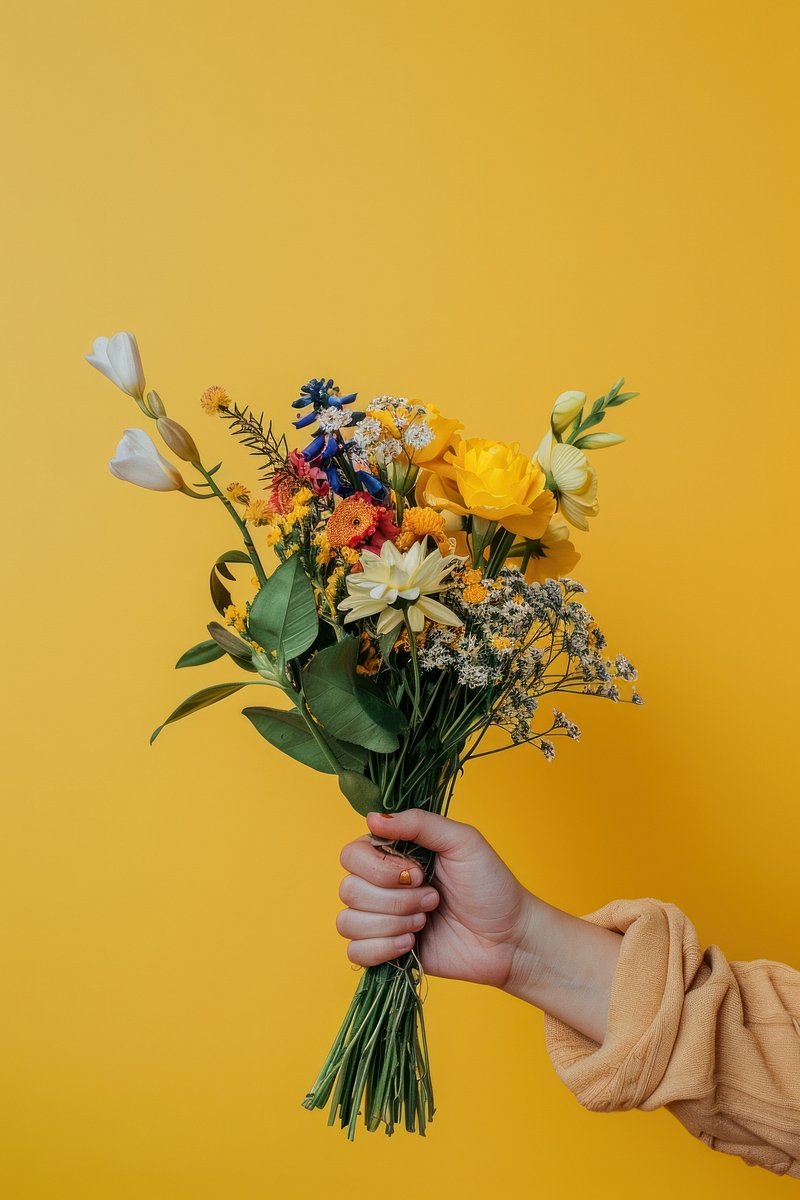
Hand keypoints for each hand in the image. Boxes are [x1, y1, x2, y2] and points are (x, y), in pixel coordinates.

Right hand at [337, 808, 532, 988]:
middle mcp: (381, 885)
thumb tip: (373, 818)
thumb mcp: (462, 842)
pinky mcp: (385, 952)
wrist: (510, 938)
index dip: (380, 868)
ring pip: (348, 922)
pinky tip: (412, 943)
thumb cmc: (491, 886)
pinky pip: (355, 953)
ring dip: (392, 923)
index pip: (352, 854)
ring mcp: (381, 920)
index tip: (419, 873)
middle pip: (349, 890)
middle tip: (433, 899)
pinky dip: (382, 949)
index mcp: (394, 854)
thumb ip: (419, 823)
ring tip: (426, 921)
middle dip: (396, 899)